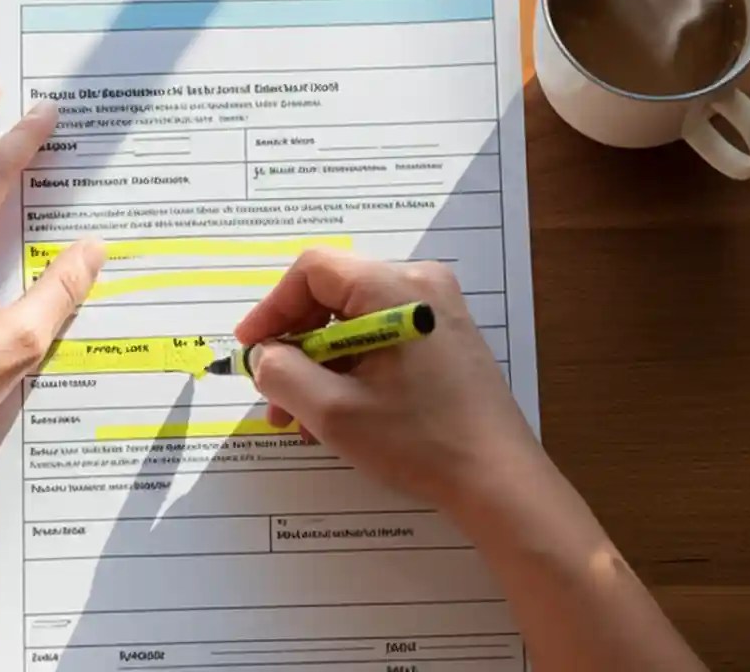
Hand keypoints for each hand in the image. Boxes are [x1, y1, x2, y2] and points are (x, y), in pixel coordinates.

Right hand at [235, 248, 537, 509]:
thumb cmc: (418, 441)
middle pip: (334, 295)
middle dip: (295, 346)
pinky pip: (383, 337)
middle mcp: (420, 285)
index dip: (272, 308)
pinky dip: (353, 368)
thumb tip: (264, 355)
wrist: (499, 479)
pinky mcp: (447, 338)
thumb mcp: (333, 411)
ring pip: (356, 322)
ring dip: (321, 365)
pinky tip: (338, 414)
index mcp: (393, 288)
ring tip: (301, 418)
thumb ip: (283, 373)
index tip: (251, 349)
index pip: (312, 270)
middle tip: (273, 395)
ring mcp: (439, 311)